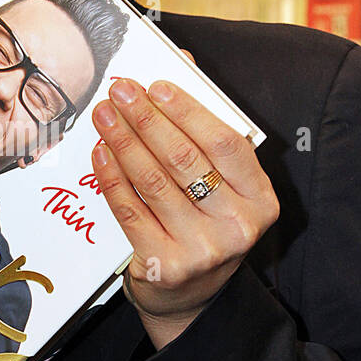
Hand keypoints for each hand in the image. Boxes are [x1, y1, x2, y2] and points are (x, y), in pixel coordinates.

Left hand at [90, 68, 278, 347]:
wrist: (190, 298)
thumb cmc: (205, 225)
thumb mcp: (222, 186)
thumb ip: (205, 129)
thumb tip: (181, 62)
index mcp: (261, 199)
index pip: (225, 143)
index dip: (189, 110)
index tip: (156, 86)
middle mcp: (238, 226)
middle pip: (185, 159)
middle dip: (146, 119)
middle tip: (119, 92)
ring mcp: (202, 250)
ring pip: (154, 182)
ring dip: (122, 142)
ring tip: (103, 116)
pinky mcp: (165, 266)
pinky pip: (130, 211)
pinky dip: (111, 178)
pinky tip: (99, 154)